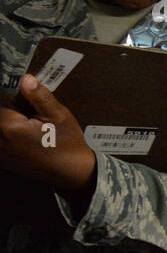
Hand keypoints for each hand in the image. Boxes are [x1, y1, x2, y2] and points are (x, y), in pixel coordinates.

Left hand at [0, 75, 96, 194]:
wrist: (72, 172)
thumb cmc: (68, 144)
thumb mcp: (59, 116)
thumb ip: (40, 96)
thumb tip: (25, 79)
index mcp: (10, 127)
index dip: (8, 93)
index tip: (17, 90)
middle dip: (7, 108)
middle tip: (25, 112)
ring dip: (6, 119)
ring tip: (25, 122)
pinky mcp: (2, 160)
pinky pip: (0, 141)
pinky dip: (6, 134)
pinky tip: (19, 133)